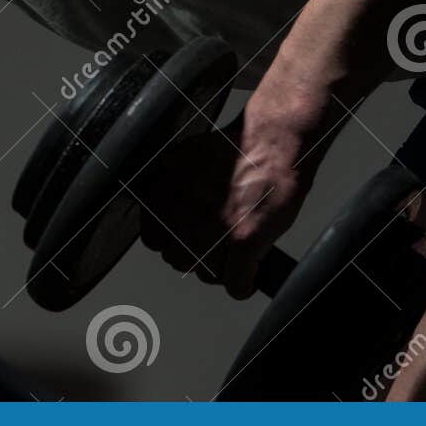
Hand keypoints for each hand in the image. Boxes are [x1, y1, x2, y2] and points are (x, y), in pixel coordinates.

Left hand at [138, 97, 319, 299]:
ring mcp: (212, 229)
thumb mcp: (183, 162)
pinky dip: (243, 284)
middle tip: (216, 245)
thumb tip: (159, 214)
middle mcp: (183, 213)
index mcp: (164, 193)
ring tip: (235, 252)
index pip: (153, 240)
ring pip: (208, 275)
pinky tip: (249, 274)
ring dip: (221, 269)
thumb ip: (168, 191)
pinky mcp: (243, 240)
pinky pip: (236, 284)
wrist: (272, 141)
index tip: (186, 238)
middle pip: (179, 261)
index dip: (174, 241)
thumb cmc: (234, 149)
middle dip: (197, 255)